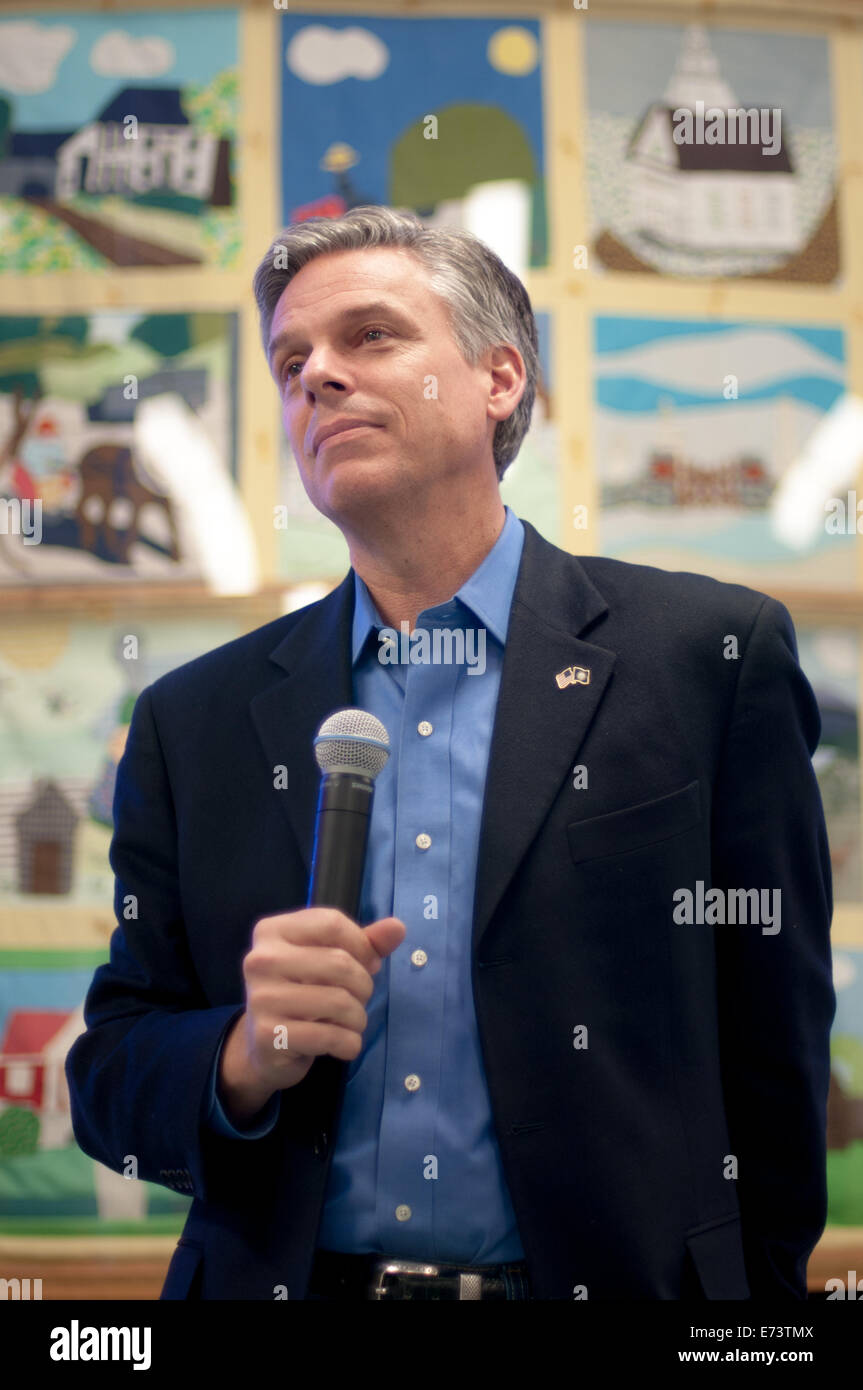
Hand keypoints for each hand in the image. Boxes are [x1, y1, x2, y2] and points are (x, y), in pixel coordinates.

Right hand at [217, 908, 405, 1123]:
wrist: (264, 1047)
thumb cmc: (302, 993)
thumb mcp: (330, 960)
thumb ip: (364, 942)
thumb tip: (397, 927)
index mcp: (273, 931)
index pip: (332, 923)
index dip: (362, 945)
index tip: (367, 963)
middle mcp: (260, 960)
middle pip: (339, 963)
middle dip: (364, 986)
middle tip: (359, 999)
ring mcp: (262, 998)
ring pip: (340, 1002)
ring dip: (358, 1018)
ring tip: (350, 1023)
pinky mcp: (269, 1035)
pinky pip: (331, 1036)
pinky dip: (349, 1043)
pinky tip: (342, 1044)